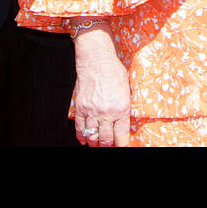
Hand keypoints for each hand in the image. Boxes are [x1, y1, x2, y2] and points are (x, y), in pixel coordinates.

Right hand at [73, 27, 131, 146]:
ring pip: (92, 137)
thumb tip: (124, 120)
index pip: (121, 135)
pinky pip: (80, 128)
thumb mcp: (127, 89)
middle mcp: (107, 113)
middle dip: (108, 146)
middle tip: (108, 146)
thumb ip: (125, 106)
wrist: (96, 61)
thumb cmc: (114, 71)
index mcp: (122, 108)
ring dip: (95, 143)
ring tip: (97, 144)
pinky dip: (81, 136)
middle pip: (106, 140)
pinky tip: (84, 139)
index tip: (121, 146)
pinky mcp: (81, 108)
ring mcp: (92, 112)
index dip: (121, 145)